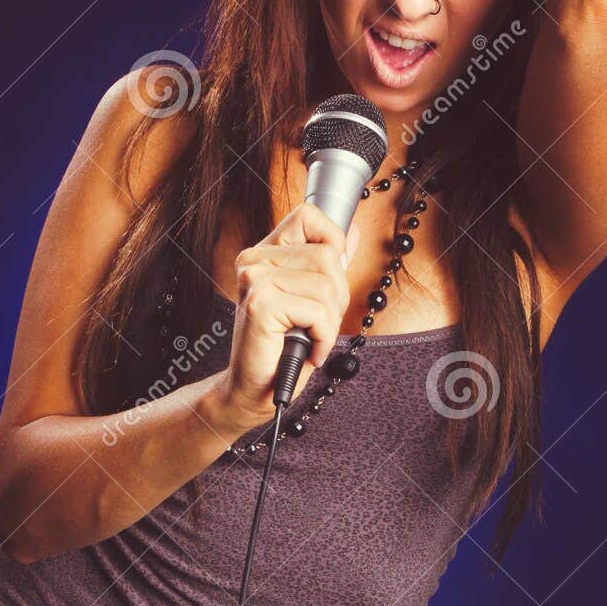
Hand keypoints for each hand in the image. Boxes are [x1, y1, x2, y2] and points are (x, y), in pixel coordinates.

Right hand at [215, 201, 359, 430]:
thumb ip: (329, 263)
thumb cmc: (283, 348)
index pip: (308, 216)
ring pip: (326, 286)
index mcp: (266, 253)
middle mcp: (255, 261)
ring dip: (330, 322)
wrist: (255, 390)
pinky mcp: (261, 304)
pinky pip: (318, 312)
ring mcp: (255, 280)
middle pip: (328, 256)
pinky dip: (324, 338)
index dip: (332, 242)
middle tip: (319, 324)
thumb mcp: (312, 299)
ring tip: (312, 338)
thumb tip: (351, 230)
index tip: (329, 279)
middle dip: (337, 296)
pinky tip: (310, 350)